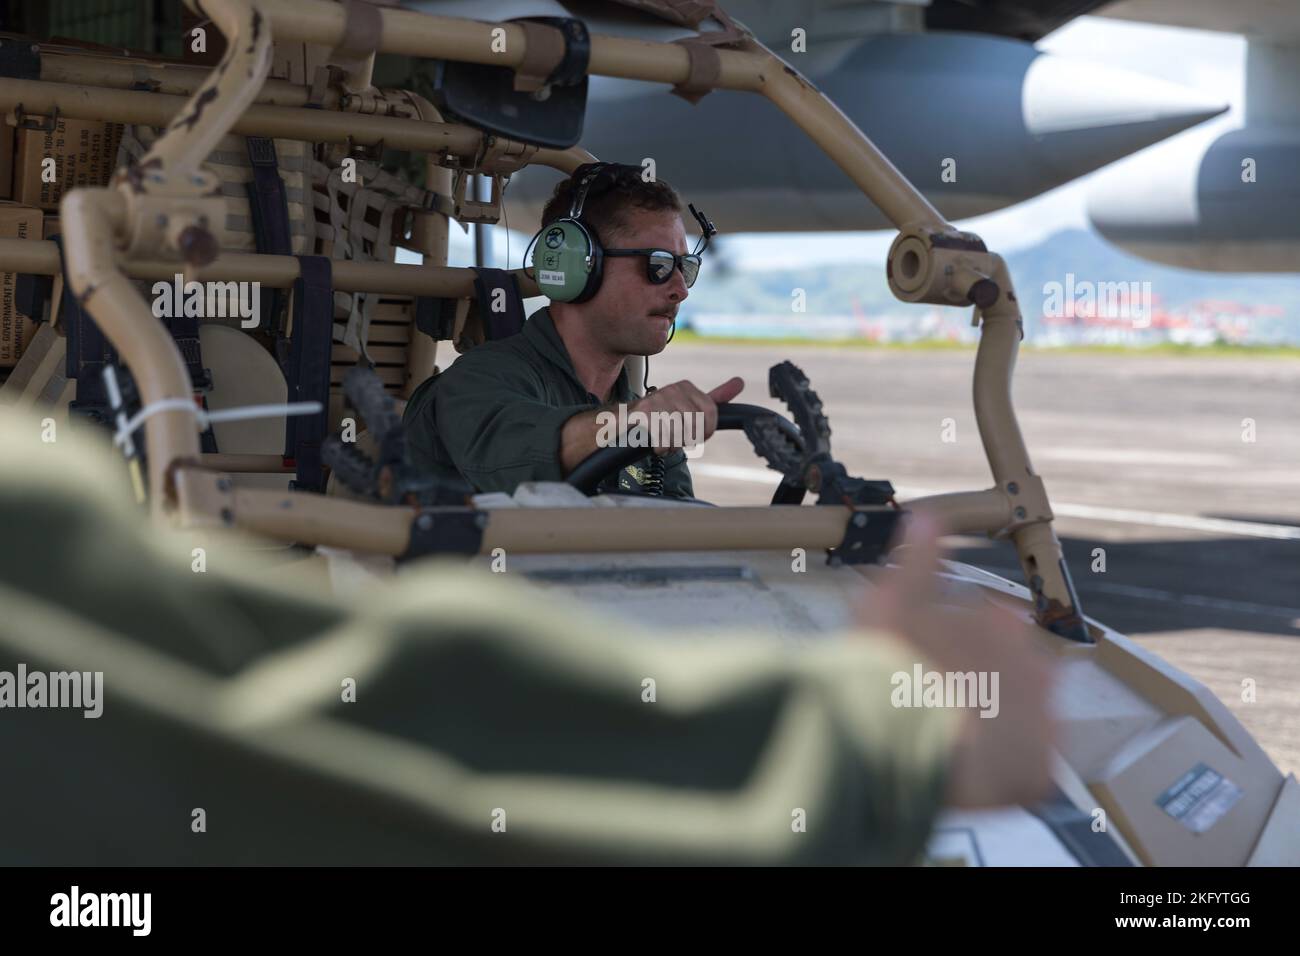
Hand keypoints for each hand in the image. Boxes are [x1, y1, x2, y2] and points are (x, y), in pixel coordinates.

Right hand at [633, 377, 743, 454]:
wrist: (621, 424)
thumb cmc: (657, 418)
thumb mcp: (688, 406)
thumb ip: (714, 398)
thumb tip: (740, 382)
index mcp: (686, 387)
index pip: (711, 412)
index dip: (705, 430)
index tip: (695, 436)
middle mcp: (673, 389)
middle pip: (697, 424)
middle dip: (688, 439)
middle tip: (675, 439)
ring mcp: (657, 400)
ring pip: (681, 433)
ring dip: (672, 445)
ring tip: (662, 439)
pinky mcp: (644, 414)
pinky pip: (664, 439)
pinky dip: (661, 447)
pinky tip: (654, 442)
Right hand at [858, 513, 1056, 808]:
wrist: (910, 751)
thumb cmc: (895, 673)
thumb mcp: (891, 604)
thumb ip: (917, 562)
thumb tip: (927, 516)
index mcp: (1003, 624)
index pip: (985, 621)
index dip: (950, 637)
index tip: (923, 653)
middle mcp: (1037, 668)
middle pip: (1005, 666)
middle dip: (976, 675)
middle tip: (931, 693)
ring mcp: (1043, 722)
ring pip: (1016, 713)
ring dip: (990, 717)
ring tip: (946, 732)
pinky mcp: (1039, 771)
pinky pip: (1021, 761)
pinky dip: (999, 760)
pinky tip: (965, 761)